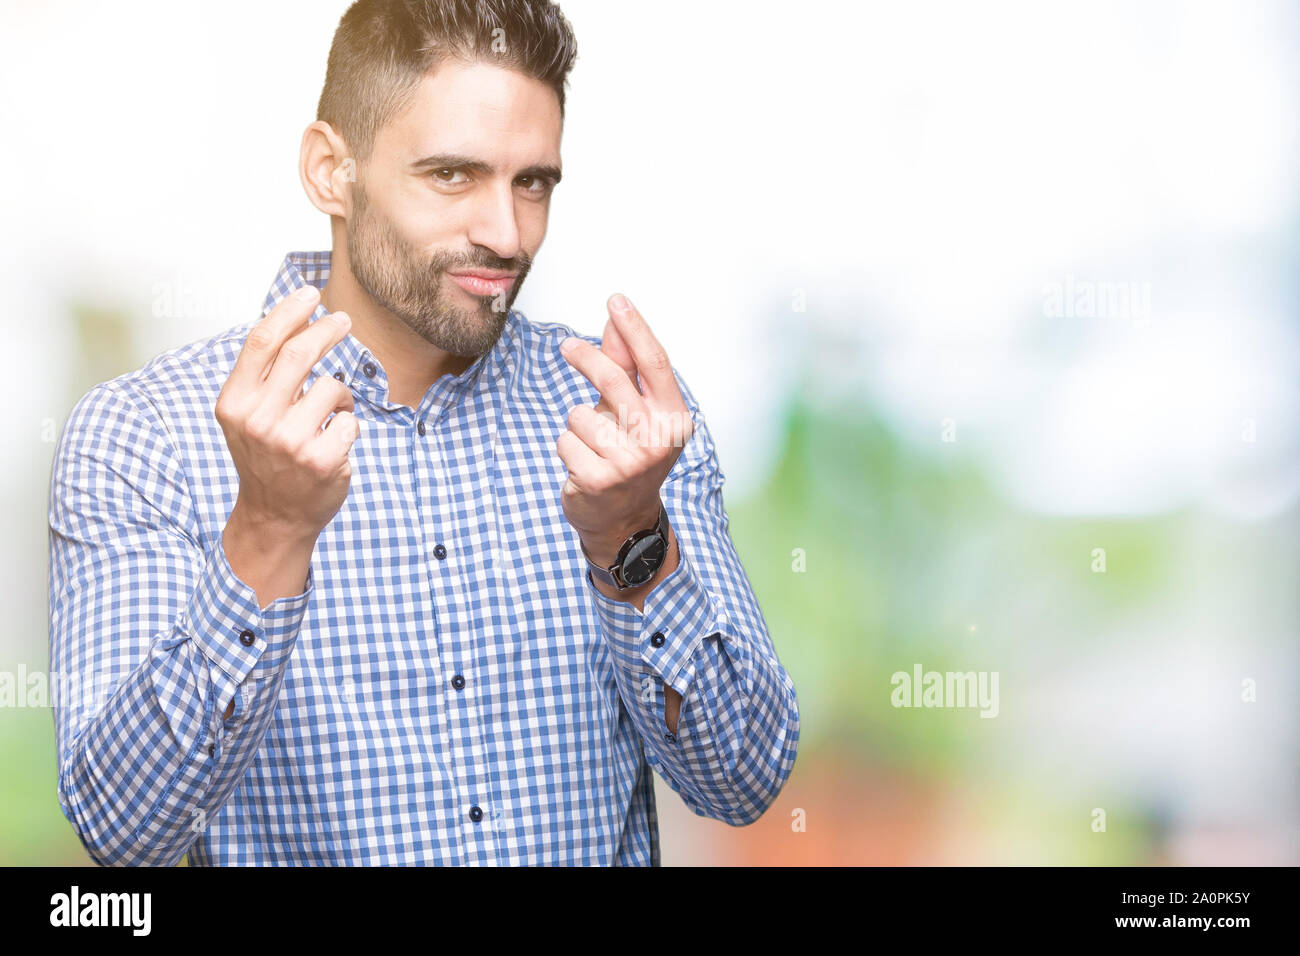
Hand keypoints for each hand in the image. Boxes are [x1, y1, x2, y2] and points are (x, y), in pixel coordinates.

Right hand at [215, 285, 359, 542]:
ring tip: (328, 417)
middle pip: (299, 352)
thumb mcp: (248, 415)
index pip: (261, 342)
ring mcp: (290, 441)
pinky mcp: (322, 459)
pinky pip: (351, 421)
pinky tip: (333, 446)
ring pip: (334, 387)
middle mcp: (257, 420)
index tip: (310, 293)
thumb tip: (297, 321)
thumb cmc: (266, 457)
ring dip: (341, 396)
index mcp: (234, 403)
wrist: (274, 517)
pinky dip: (349, 428)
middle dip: (327, 329)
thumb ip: (265, 375)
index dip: (289, 311)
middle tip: (343, 320)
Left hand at [556, 294, 693, 566]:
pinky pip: (565, 441)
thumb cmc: (630, 455)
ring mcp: (629, 463)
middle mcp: (658, 440)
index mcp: (674, 418)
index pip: (655, 364)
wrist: (624, 521)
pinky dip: (567, 449)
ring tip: (592, 446)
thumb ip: (626, 369)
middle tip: (566, 347)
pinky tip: (583, 466)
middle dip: (586, 357)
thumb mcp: (636, 412)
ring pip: (580, 414)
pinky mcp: (598, 479)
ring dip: (578, 425)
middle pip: (613, 379)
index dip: (635, 329)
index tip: (615, 300)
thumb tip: (614, 322)